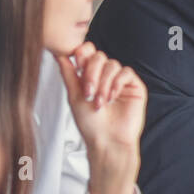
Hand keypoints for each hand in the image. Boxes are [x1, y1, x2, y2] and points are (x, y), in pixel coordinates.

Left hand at [52, 44, 146, 193]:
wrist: (107, 141)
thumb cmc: (90, 124)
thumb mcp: (74, 95)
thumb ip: (68, 73)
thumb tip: (59, 54)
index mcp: (91, 76)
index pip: (88, 53)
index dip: (82, 53)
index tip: (77, 64)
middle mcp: (105, 76)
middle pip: (99, 56)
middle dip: (91, 73)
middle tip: (88, 92)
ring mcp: (120, 81)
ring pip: (112, 65)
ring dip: (103, 83)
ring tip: (100, 102)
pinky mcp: (134, 87)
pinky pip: (126, 73)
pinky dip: (116, 83)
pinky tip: (112, 97)